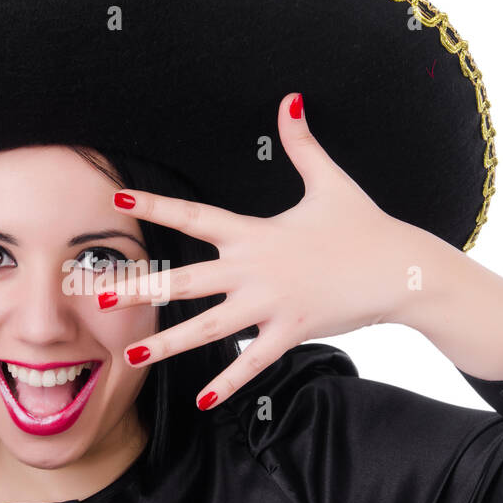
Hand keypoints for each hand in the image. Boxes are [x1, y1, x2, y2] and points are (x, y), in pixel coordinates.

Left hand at [101, 91, 432, 409]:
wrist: (402, 269)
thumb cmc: (364, 226)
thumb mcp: (329, 180)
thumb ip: (302, 143)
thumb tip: (290, 99)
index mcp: (255, 233)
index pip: (195, 216)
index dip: (155, 207)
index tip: (118, 200)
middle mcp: (254, 270)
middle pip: (186, 280)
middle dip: (141, 288)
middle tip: (100, 294)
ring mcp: (270, 305)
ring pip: (208, 328)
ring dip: (168, 344)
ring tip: (132, 358)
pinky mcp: (290, 333)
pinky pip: (252, 364)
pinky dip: (227, 384)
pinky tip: (200, 403)